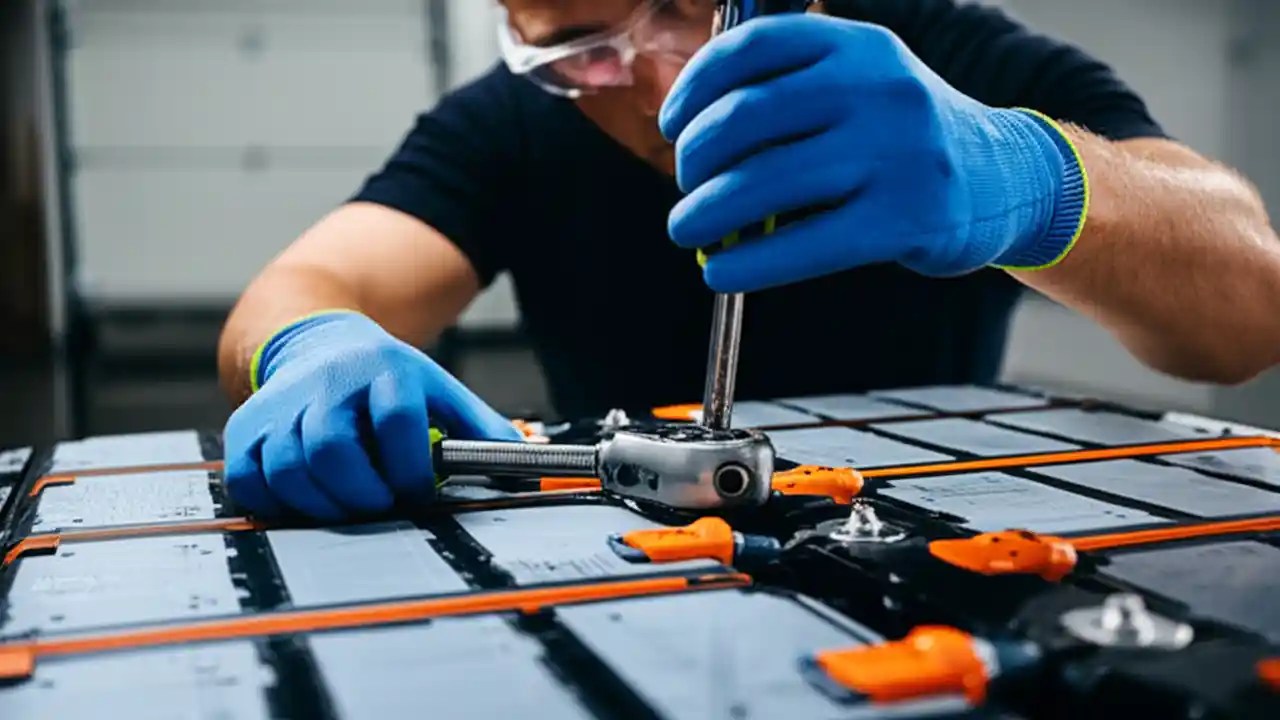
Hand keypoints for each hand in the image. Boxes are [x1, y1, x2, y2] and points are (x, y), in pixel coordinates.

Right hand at [223, 311, 521, 520]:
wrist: (314, 341)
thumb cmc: (382, 377)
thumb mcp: (437, 388)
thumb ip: (479, 427)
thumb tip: (528, 462)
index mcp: (383, 369)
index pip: (396, 420)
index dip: (410, 467)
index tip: (418, 489)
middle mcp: (327, 383)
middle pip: (331, 449)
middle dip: (362, 493)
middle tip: (380, 503)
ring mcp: (282, 405)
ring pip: (288, 469)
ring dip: (324, 504)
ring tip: (349, 504)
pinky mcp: (246, 429)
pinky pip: (250, 480)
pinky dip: (278, 502)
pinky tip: (307, 499)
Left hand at [660, 15, 1087, 291]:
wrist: (1006, 179)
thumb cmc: (904, 138)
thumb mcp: (861, 85)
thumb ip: (788, 94)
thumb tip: (690, 140)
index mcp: (856, 44)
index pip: (752, 48)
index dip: (695, 87)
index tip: (672, 125)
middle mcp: (877, 86)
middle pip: (746, 117)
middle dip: (695, 160)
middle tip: (684, 190)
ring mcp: (896, 151)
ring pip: (765, 182)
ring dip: (705, 213)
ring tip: (686, 230)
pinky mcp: (905, 217)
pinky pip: (805, 243)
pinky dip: (749, 263)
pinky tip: (721, 273)